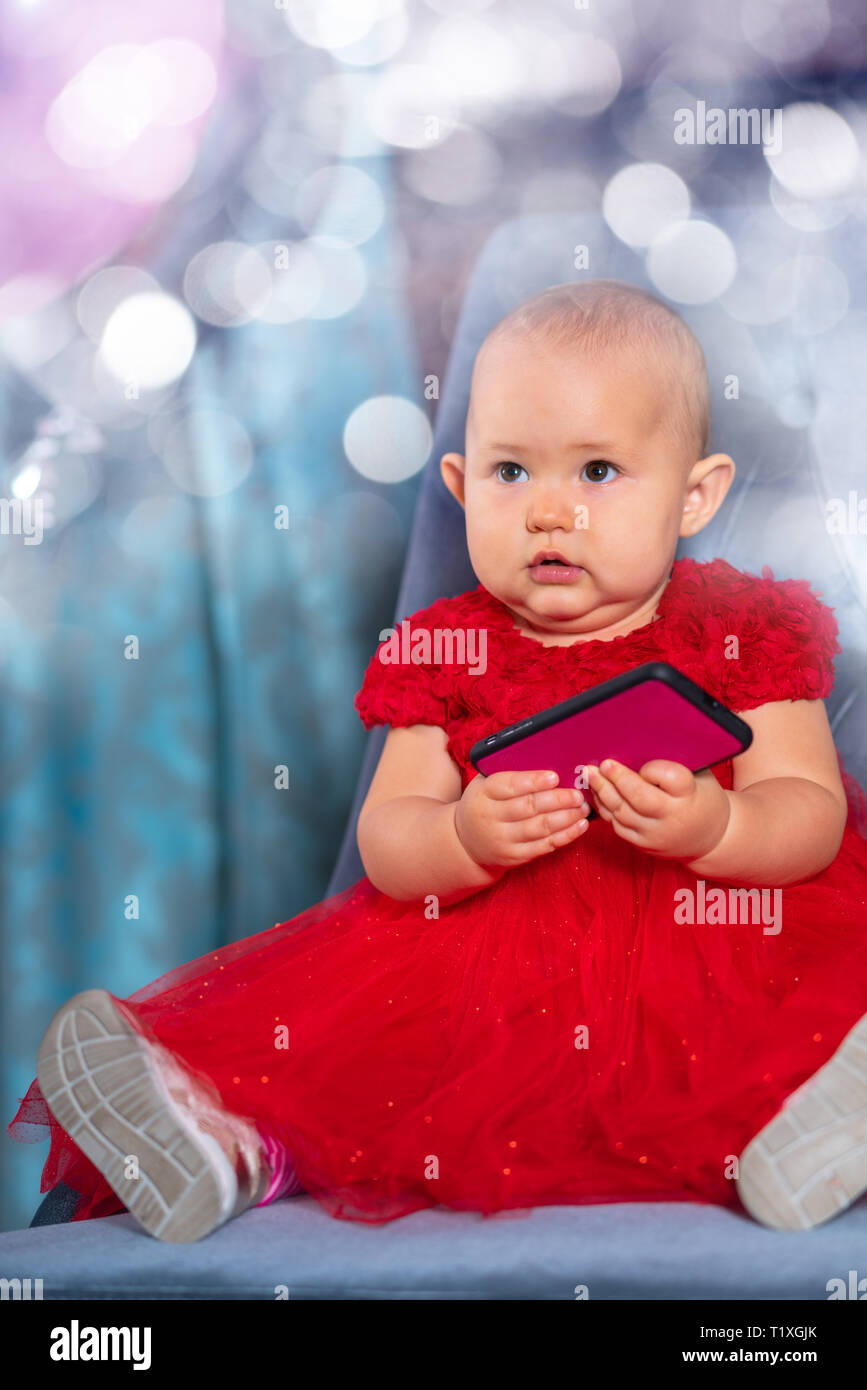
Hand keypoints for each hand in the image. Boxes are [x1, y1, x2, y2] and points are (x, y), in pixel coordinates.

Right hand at [455, 769, 591, 869]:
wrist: (466, 843)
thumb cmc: (483, 804)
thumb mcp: (485, 785)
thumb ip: (508, 773)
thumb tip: (546, 757)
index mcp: (483, 793)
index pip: (509, 786)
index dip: (533, 781)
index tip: (554, 776)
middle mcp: (490, 817)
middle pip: (528, 807)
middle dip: (557, 800)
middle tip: (578, 794)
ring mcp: (502, 839)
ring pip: (539, 828)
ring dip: (566, 818)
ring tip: (583, 808)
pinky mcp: (514, 856)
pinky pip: (544, 847)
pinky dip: (565, 836)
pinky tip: (579, 826)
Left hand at [583, 758, 730, 861]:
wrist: (710, 840)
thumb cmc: (702, 799)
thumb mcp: (700, 777)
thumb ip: (678, 762)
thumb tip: (647, 735)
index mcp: (690, 795)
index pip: (670, 778)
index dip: (654, 769)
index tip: (645, 764)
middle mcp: (672, 817)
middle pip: (640, 798)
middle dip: (618, 779)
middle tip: (603, 764)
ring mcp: (655, 833)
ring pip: (623, 813)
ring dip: (603, 792)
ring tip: (590, 774)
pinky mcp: (642, 844)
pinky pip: (618, 826)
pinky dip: (604, 808)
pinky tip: (597, 792)